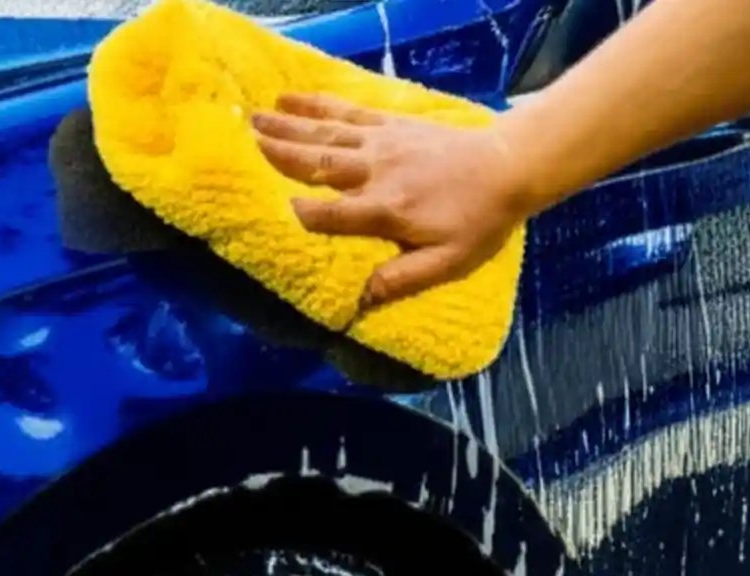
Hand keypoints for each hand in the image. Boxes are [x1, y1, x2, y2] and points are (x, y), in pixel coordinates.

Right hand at [252, 93, 531, 309]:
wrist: (509, 168)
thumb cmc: (479, 222)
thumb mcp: (448, 264)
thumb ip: (402, 281)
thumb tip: (359, 303)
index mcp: (386, 211)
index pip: (330, 215)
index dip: (299, 215)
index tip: (265, 211)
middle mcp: (376, 173)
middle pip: (317, 165)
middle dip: (278, 155)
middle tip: (240, 146)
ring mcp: (382, 143)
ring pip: (325, 135)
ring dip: (287, 127)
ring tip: (251, 119)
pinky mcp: (390, 124)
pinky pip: (347, 113)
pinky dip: (318, 105)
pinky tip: (291, 98)